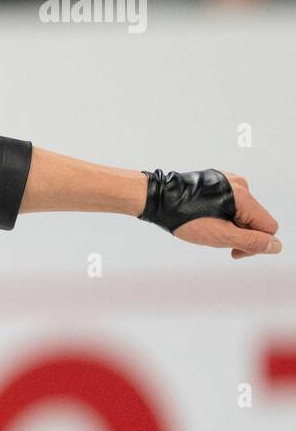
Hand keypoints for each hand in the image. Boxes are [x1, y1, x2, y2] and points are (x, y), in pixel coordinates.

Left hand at [166, 172, 280, 258]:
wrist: (155, 198)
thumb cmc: (183, 218)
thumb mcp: (219, 236)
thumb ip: (250, 241)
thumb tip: (275, 246)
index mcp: (243, 196)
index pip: (269, 227)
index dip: (255, 244)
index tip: (233, 250)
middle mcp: (240, 184)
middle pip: (256, 219)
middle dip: (240, 233)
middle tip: (216, 239)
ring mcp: (228, 180)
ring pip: (243, 212)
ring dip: (230, 224)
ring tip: (207, 226)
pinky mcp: (217, 180)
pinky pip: (230, 203)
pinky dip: (222, 214)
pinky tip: (204, 216)